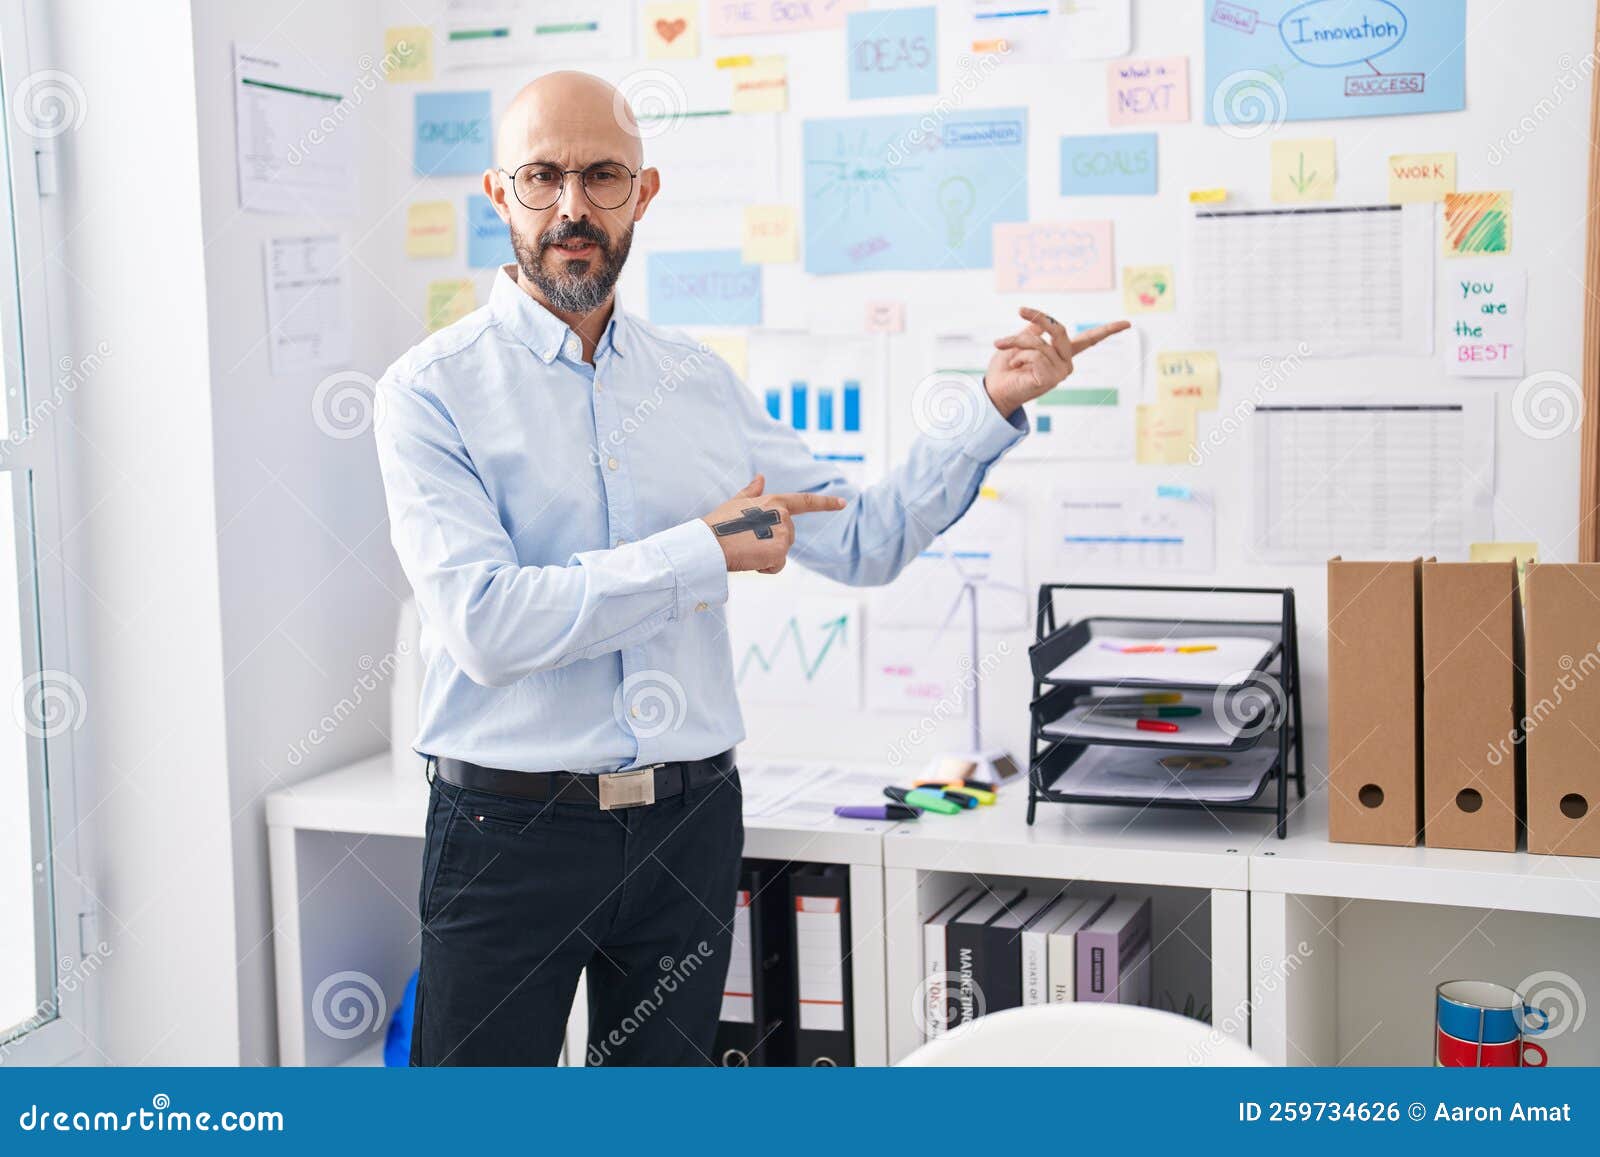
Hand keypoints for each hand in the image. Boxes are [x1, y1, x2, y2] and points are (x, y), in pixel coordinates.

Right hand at [702, 475, 845, 573]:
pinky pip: (777, 566)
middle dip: (771, 544)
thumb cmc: (717, 524)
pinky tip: (750, 560)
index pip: (805, 501)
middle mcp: (782, 515)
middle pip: (788, 536)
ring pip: (782, 552)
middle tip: (747, 542)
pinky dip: (765, 568)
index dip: (826, 503)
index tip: (843, 503)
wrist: (709, 543)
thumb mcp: (735, 503)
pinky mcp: (779, 551)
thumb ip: (751, 492)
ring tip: (746, 549)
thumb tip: (761, 477)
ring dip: (767, 556)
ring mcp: (782, 533)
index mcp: (774, 502)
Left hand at [984, 308, 1131, 418]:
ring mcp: (1060, 372)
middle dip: (1039, 318)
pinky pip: (1035, 355)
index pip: (1090, 340)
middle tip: (1020, 309)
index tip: (1128, 323)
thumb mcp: (1020, 342)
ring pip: (1040, 342)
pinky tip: (1016, 367)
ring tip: (1004, 347)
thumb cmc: (1005, 368)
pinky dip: (1019, 356)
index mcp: (1063, 353)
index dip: (1108, 331)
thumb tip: (1040, 322)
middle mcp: (1066, 363)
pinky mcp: (1051, 379)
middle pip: (1059, 330)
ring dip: (1017, 342)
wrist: (994, 390)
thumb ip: (1034, 330)